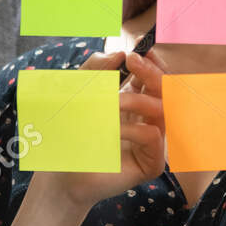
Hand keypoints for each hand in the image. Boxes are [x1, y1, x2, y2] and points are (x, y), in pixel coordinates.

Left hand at [41, 49, 167, 209]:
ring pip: (161, 110)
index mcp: (133, 105)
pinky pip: (153, 136)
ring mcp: (150, 144)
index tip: (138, 51)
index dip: (151, 64)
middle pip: (165, 91)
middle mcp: (146, 121)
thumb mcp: (78, 94)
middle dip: (150, 72)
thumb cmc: (69, 136)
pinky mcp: (150, 164)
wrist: (59, 175)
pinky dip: (133, 129)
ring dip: (136, 100)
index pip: (152, 80)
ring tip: (111, 103)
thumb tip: (119, 54)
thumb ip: (95, 70)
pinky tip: (113, 131)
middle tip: (132, 61)